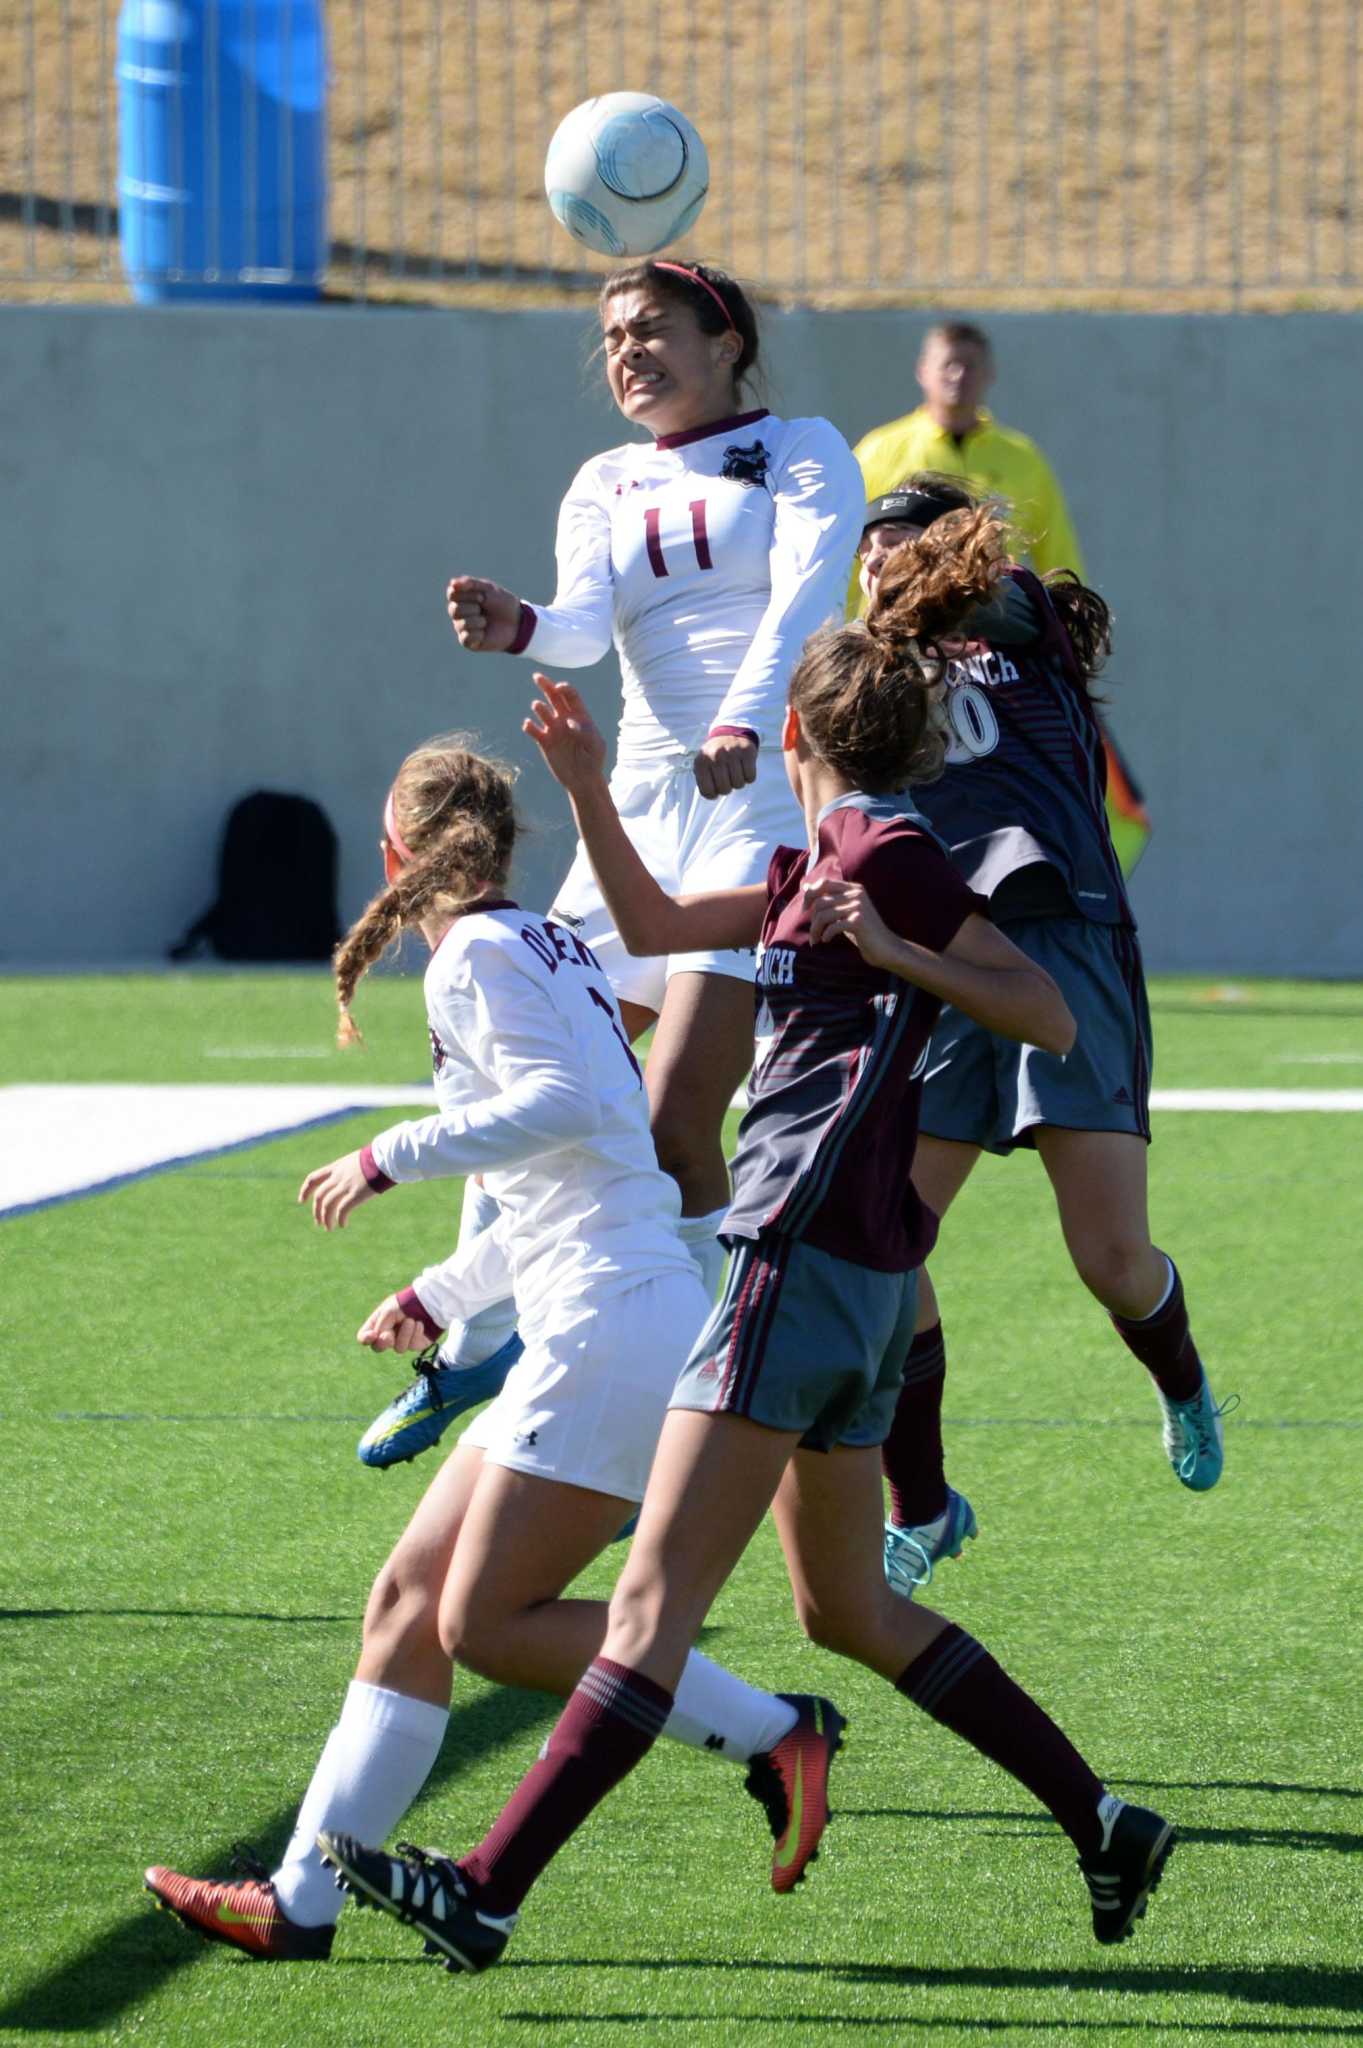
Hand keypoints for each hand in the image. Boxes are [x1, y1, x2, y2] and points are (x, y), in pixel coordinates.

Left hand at [298, 1151, 377, 1229]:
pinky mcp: (356, 1195)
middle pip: (319, 1196)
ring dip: (326, 1219)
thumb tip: (352, 1178)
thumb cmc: (377, 1158)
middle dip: (316, 1211)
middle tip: (318, 1222)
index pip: (313, 1178)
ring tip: (328, 1228)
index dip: (305, 1190)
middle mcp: (338, 1177)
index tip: (301, 1201)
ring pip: (327, 1205)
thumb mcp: (357, 1161)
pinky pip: (342, 1210)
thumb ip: (350, 1170)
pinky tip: (342, 1224)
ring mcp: (346, 1186)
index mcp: (336, 1167)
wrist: (386, 1158)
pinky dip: (340, 1219)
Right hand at [357, 1294, 435, 1351]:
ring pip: (398, 1348)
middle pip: (378, 1347)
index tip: (372, 1335)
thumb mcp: (389, 1310)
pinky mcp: (416, 1344)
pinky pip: (412, 1346)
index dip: (365, 1339)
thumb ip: (381, 1325)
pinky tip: (419, 1324)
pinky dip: (415, 1334)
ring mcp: (402, 1340)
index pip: (364, 1337)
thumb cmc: (407, 1302)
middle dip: (384, 1342)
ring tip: (411, 1321)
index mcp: (378, 1323)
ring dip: (405, 1334)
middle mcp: (388, 1334)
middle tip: (389, 1336)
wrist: (430, 1301)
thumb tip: (379, 1338)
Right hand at [446, 575, 522, 651]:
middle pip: (454, 609)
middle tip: (484, 608)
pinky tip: (484, 632)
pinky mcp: (467, 642)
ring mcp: (461, 627)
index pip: (452, 594)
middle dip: (473, 608)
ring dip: (477, 621)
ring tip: (485, 621)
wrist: (517, 622)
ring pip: (460, 624)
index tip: (482, 596)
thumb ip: (470, 583)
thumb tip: (452, 584)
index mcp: (461, 598)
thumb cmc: (502, 604)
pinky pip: (465, 637)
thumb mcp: (488, 588)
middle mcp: (458, 613)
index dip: (468, 594)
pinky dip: (478, 633)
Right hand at [523, 674, 608, 791]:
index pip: (571, 696)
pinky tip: (529, 725)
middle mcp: (565, 719)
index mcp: (580, 716)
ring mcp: (554, 730)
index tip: (560, 689)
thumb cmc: (594, 761)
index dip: (565, 689)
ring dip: (539, 707)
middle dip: (546, 685)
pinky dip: (529, 725)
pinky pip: (533, 730)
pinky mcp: (544, 742)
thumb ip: (585, 732)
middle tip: (537, 676)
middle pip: (554, 697)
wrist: (583, 780)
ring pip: (542, 711)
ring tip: (539, 707)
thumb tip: (570, 722)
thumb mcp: (595, 745)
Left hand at [693, 732, 757, 799]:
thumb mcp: (702, 764)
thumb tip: (710, 794)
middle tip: (727, 779)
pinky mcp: (747, 752)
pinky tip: (743, 768)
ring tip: (735, 772)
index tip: (715, 789)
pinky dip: (749, 776)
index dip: (713, 794)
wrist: (730, 733)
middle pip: (724, 789)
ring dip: (738, 782)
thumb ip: (702, 780)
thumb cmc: (715, 755)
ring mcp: (732, 753)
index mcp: (701, 761)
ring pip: (738, 784)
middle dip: (727, 788)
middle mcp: (715, 756)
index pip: (707, 791)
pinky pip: (750, 777)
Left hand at [804, 874, 902, 972]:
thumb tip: (805, 887)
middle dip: (812, 920)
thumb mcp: (846, 913)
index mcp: (854, 889)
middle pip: (820, 902)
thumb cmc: (864, 932)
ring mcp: (858, 907)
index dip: (810, 895)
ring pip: (823, 915)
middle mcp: (856, 894)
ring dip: (815, 930)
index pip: (824, 882)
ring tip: (816, 940)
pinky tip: (826, 940)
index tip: (805, 910)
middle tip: (813, 934)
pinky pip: (833, 926)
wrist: (886, 948)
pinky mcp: (858, 921)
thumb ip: (829, 900)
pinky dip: (826, 935)